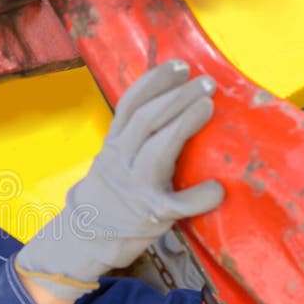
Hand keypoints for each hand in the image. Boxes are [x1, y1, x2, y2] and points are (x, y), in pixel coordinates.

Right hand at [15, 59, 223, 301]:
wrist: (86, 237)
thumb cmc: (110, 193)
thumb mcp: (113, 158)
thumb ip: (135, 137)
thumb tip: (173, 104)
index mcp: (113, 144)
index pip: (130, 105)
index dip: (154, 82)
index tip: (179, 66)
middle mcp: (120, 161)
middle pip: (146, 121)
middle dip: (177, 97)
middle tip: (205, 83)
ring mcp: (135, 188)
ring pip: (157, 150)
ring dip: (183, 124)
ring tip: (207, 105)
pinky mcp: (151, 215)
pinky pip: (177, 204)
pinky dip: (198, 197)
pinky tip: (217, 189)